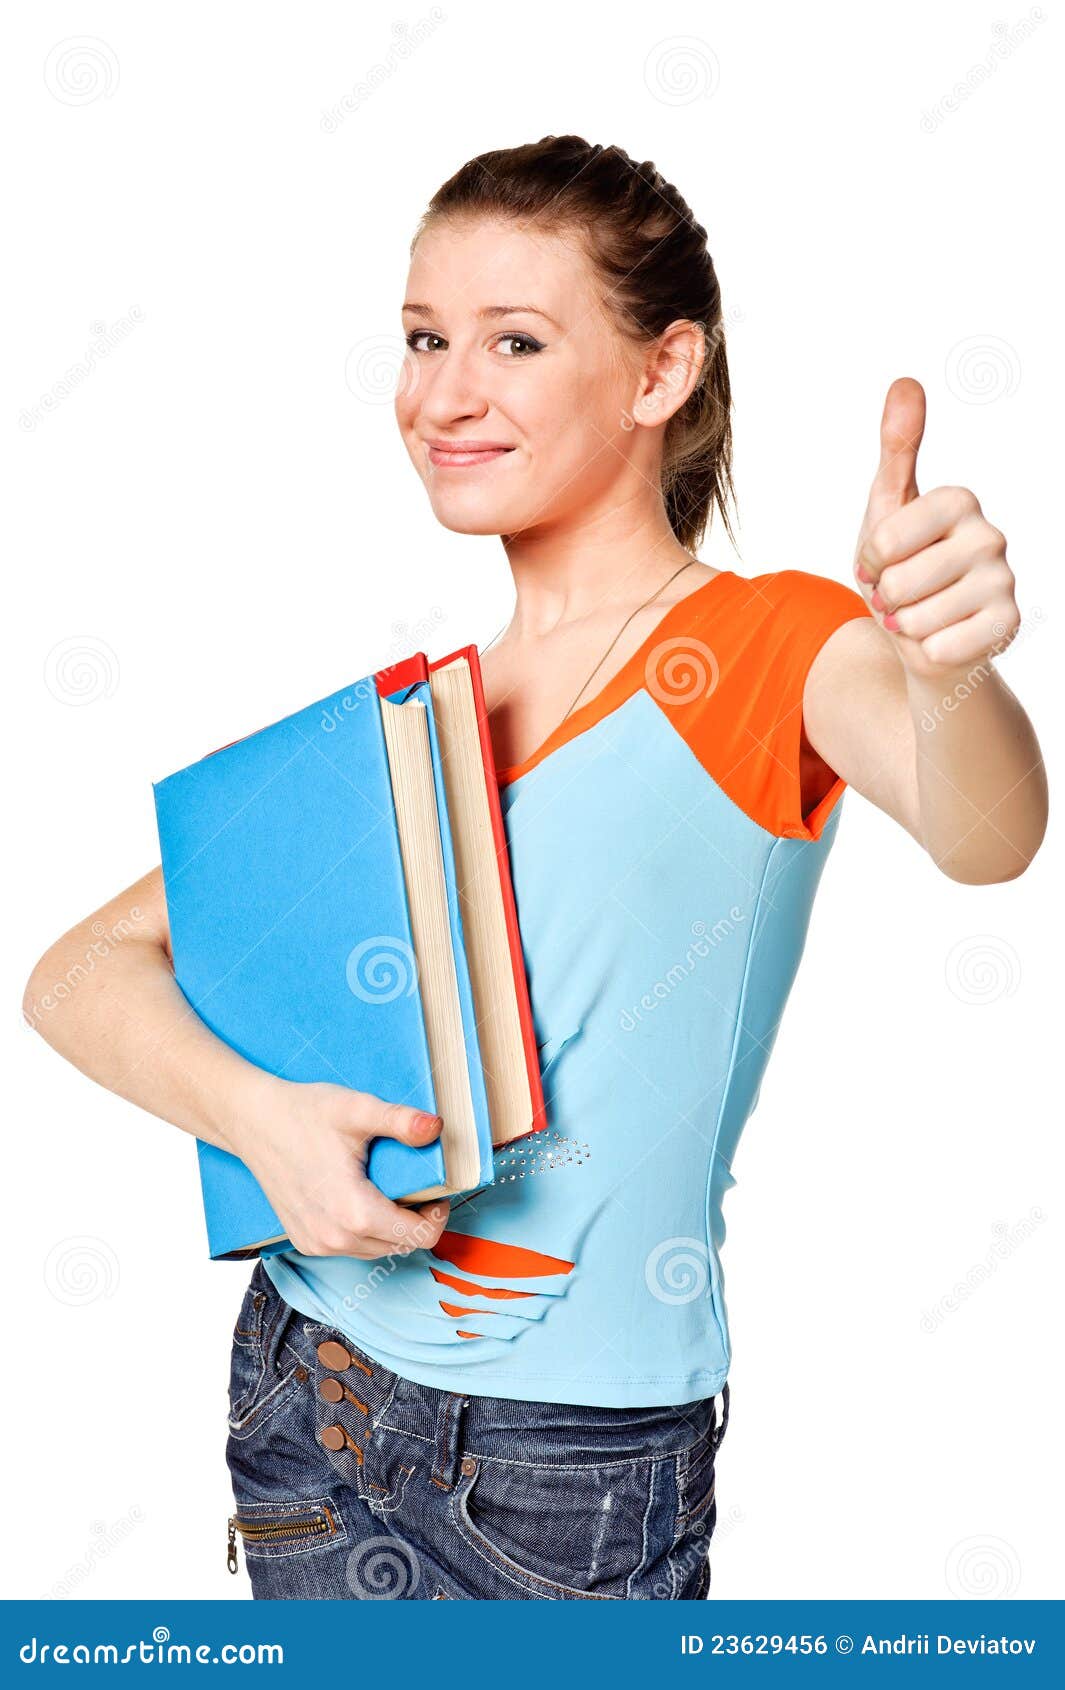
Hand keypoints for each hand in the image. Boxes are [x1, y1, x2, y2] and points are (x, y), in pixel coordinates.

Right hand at [232, 1076, 450, 1258]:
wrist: (252, 1121)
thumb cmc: (303, 1113)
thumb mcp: (357, 1109)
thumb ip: (400, 1121)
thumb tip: (436, 1127)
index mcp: (354, 1212)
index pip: (419, 1237)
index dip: (437, 1216)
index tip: (436, 1191)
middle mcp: (334, 1238)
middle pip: (400, 1246)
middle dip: (417, 1220)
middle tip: (417, 1186)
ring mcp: (316, 1244)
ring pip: (377, 1250)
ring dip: (392, 1228)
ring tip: (391, 1190)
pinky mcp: (305, 1241)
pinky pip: (351, 1248)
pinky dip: (366, 1231)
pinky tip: (363, 1199)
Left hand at [852, 377, 1018, 679]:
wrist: (928, 637)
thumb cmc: (905, 571)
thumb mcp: (888, 508)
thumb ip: (897, 449)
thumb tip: (906, 382)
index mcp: (959, 501)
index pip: (884, 539)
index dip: (870, 562)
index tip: (881, 562)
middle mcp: (989, 536)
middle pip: (900, 582)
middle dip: (886, 599)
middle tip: (902, 596)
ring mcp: (1004, 581)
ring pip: (917, 619)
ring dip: (905, 627)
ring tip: (920, 616)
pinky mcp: (1006, 626)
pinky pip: (939, 648)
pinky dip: (927, 652)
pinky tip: (940, 640)